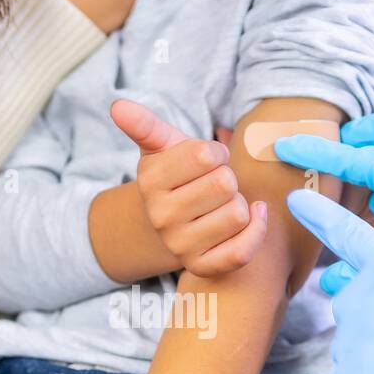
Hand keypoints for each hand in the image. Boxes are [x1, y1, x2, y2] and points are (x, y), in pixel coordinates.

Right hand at [112, 99, 268, 275]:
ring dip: (239, 204)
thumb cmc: (176, 176)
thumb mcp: (161, 147)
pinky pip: (242, 251)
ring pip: (238, 214)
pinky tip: (252, 217)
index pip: (208, 154)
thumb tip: (117, 106)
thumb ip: (144, 125)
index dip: (216, 153)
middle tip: (213, 185)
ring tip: (220, 204)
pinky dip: (256, 230)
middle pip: (226, 184)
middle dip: (228, 179)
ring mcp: (180, 246)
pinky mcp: (201, 267)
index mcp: (150, 181)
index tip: (206, 161)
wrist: (171, 223)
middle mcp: (160, 217)